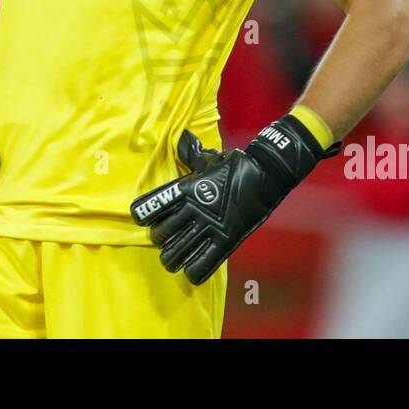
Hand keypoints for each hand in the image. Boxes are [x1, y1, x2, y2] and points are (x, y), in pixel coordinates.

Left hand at [131, 115, 340, 284]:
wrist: (265, 175)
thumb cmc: (234, 165)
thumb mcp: (208, 158)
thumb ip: (189, 152)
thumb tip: (181, 137)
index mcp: (185, 189)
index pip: (149, 208)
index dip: (143, 214)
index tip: (145, 217)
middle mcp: (193, 210)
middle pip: (159, 235)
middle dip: (158, 238)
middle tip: (164, 238)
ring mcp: (210, 228)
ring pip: (175, 254)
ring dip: (171, 258)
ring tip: (173, 258)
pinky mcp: (226, 242)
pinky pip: (202, 265)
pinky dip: (192, 271)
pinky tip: (191, 268)